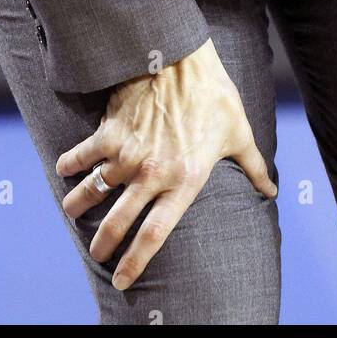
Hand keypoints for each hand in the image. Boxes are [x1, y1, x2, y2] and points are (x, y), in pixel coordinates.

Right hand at [55, 37, 276, 289]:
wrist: (182, 57)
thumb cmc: (215, 95)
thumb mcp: (240, 133)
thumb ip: (254, 167)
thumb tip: (272, 191)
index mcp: (184, 181)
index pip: (155, 235)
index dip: (136, 262)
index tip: (122, 280)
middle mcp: (152, 174)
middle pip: (118, 222)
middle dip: (103, 244)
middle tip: (96, 254)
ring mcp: (127, 154)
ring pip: (93, 192)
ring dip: (78, 205)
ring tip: (72, 212)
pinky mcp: (110, 132)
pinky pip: (81, 156)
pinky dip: (69, 165)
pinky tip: (64, 170)